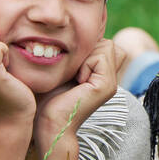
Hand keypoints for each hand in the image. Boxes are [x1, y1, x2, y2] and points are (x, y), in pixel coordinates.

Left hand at [35, 38, 126, 154]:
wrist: (48, 124)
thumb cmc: (47, 99)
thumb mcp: (62, 71)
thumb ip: (75, 57)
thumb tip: (76, 35)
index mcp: (101, 76)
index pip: (105, 44)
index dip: (88, 48)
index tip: (71, 68)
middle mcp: (110, 79)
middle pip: (108, 43)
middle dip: (88, 49)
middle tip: (73, 72)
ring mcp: (111, 83)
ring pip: (106, 46)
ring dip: (86, 56)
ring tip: (74, 76)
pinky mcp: (107, 86)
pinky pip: (101, 56)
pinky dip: (86, 63)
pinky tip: (77, 80)